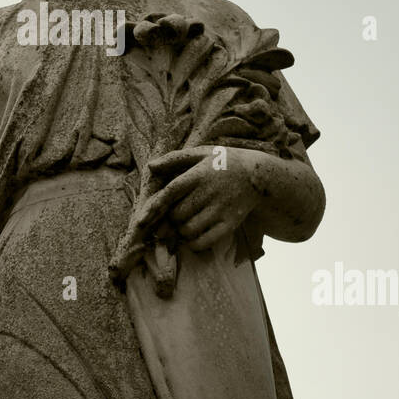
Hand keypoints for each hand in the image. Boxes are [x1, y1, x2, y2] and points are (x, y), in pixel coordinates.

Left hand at [143, 145, 264, 252]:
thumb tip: (150, 166)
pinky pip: (204, 241)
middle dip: (170, 220)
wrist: (257, 175)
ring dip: (181, 232)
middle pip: (177, 215)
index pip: (171, 192)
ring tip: (186, 223)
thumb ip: (174, 159)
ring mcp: (221, 209)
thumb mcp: (201, 154)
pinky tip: (194, 236)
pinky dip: (194, 244)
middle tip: (175, 216)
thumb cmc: (223, 163)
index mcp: (199, 173)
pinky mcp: (230, 223)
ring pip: (188, 230)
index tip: (140, 221)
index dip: (154, 208)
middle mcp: (210, 191)